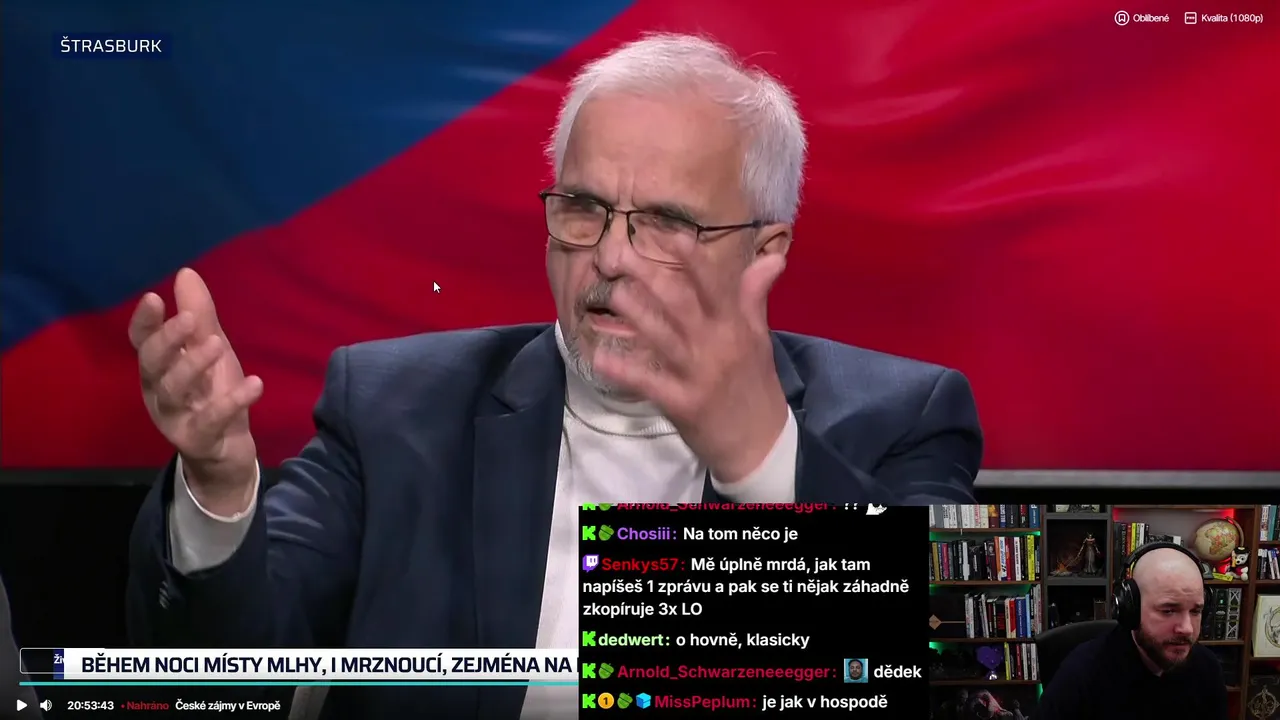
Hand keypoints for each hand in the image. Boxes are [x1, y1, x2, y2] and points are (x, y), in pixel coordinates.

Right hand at [128, 268, 263, 513]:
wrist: (229, 451)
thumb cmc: (214, 394)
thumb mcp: (211, 351)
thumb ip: (199, 316)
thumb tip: (185, 273)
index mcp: (159, 368)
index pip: (142, 341)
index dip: (145, 321)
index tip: (155, 297)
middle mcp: (158, 392)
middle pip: (152, 364)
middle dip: (168, 340)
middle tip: (191, 319)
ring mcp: (175, 418)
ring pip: (173, 391)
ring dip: (194, 366)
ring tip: (217, 345)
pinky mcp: (198, 441)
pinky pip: (210, 421)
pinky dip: (231, 402)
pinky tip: (255, 384)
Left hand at [591, 249, 789, 482]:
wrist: (760, 445)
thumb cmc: (756, 387)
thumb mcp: (759, 340)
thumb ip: (754, 297)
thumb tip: (772, 258)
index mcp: (736, 328)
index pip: (715, 286)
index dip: (693, 261)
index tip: (669, 236)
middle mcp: (717, 346)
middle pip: (680, 304)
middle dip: (649, 277)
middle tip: (618, 255)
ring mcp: (699, 375)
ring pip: (662, 337)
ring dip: (635, 313)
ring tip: (610, 292)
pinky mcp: (683, 404)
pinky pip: (650, 383)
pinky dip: (625, 371)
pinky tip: (601, 358)